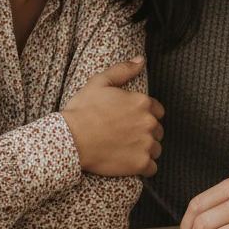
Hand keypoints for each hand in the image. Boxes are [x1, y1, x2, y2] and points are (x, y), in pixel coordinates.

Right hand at [61, 57, 163, 176]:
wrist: (70, 140)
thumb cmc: (82, 110)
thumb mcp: (100, 82)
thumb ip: (123, 70)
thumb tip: (141, 60)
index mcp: (143, 103)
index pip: (158, 111)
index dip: (145, 115)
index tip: (131, 121)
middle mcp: (149, 123)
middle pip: (158, 130)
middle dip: (146, 133)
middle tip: (126, 136)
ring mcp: (146, 144)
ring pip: (156, 149)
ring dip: (146, 150)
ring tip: (126, 150)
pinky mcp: (141, 164)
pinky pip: (152, 168)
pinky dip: (144, 167)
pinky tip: (129, 163)